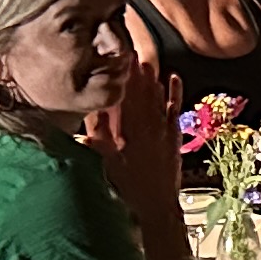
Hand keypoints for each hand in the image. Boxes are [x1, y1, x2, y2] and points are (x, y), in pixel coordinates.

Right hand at [86, 42, 184, 218]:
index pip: (124, 96)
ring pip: (157, 98)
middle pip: (141, 92)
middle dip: (134, 71)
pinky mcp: (173, 139)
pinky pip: (174, 111)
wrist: (157, 210)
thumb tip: (86, 116)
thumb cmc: (129, 191)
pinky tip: (173, 78)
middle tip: (129, 48)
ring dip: (151, 78)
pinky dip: (174, 94)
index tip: (116, 55)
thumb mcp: (106, 165)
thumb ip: (97, 139)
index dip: (121, 74)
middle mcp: (149, 127)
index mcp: (131, 132)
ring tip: (144, 58)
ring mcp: (163, 132)